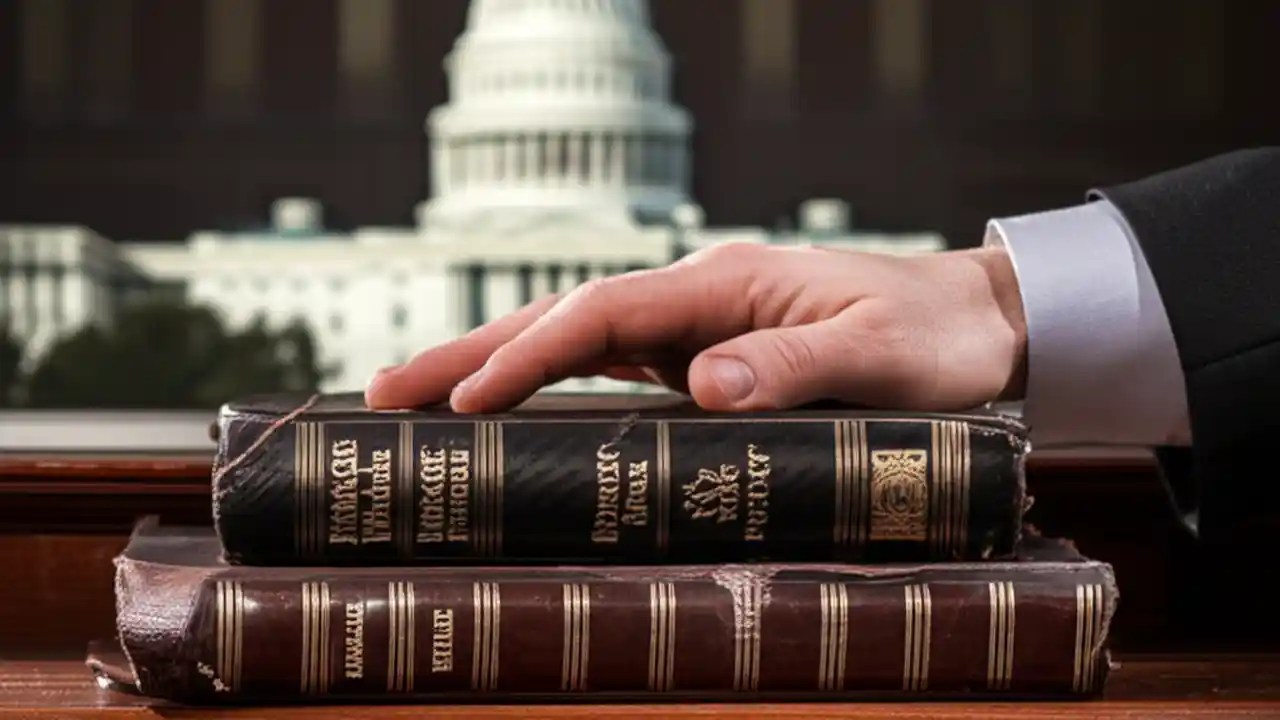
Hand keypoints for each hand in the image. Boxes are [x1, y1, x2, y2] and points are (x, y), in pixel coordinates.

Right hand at [365, 243, 1026, 412]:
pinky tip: (518, 405)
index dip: (529, 353)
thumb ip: (792, 368)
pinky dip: (554, 382)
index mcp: (726, 283)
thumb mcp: (878, 357)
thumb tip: (701, 385)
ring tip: (420, 400)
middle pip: (565, 317)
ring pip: (577, 339)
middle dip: (474, 350)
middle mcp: (698, 297)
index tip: (467, 398)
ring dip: (497, 365)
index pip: (602, 313)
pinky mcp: (709, 350)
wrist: (978, 320)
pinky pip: (614, 365)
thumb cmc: (934, 337)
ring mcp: (698, 322)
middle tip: (385, 390)